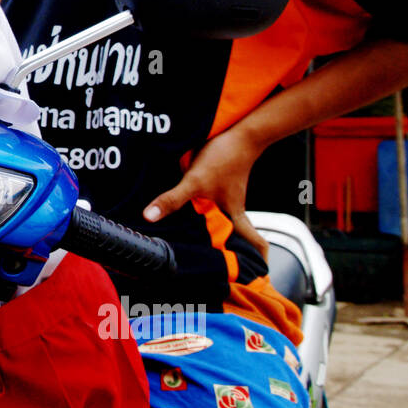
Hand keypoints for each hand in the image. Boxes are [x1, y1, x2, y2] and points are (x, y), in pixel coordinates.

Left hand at [142, 125, 269, 259]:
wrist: (238, 132)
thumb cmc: (223, 158)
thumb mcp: (195, 182)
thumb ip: (172, 200)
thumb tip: (150, 218)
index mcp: (235, 216)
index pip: (254, 244)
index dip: (257, 261)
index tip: (254, 276)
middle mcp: (234, 210)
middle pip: (236, 237)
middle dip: (228, 252)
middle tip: (211, 266)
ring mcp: (228, 197)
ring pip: (223, 221)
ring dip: (213, 231)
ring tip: (192, 243)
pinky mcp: (220, 184)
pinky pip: (211, 204)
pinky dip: (202, 211)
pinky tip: (184, 212)